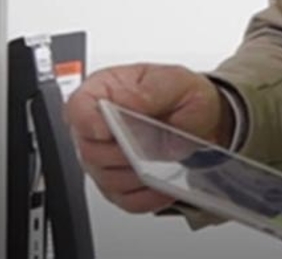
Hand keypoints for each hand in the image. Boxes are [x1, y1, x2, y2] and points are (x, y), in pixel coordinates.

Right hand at [64, 62, 233, 213]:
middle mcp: (97, 127)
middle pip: (91, 151)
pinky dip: (149, 196)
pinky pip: (127, 200)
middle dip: (126, 151)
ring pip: (108, 179)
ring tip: (166, 162)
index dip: (88, 121)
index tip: (108, 131)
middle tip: (154, 144)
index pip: (78, 108)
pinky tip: (166, 183)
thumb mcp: (175, 81)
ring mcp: (104, 160)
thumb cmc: (183, 96)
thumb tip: (128, 103)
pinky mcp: (118, 186)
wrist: (203, 119)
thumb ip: (149, 91)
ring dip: (140, 174)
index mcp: (104, 91)